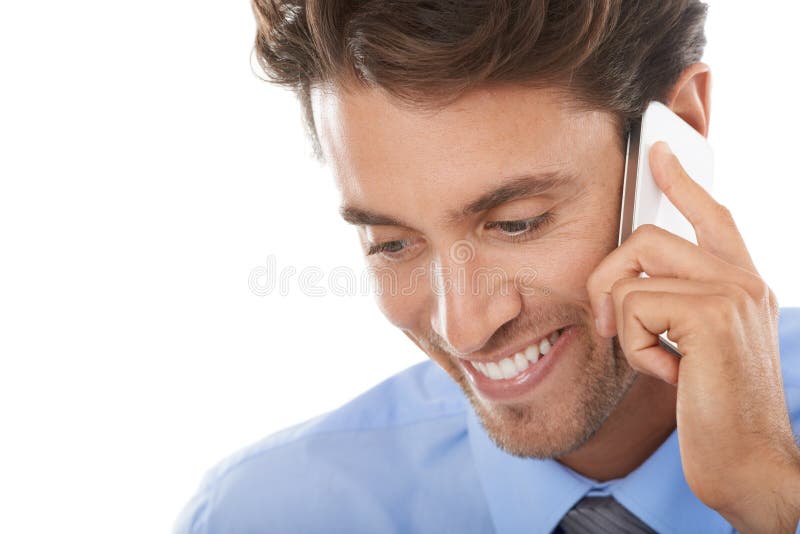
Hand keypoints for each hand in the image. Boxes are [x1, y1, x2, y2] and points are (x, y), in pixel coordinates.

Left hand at [586, 141, 799, 532]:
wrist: (748, 463)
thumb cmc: (714, 411)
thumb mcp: (692, 348)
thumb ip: (671, 307)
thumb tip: (623, 283)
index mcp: (740, 283)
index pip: (710, 215)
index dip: (681, 179)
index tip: (658, 148)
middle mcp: (743, 278)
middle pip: (646, 235)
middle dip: (608, 277)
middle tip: (611, 326)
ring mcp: (733, 292)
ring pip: (633, 269)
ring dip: (626, 323)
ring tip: (657, 359)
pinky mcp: (713, 314)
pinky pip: (634, 306)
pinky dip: (636, 348)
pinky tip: (670, 374)